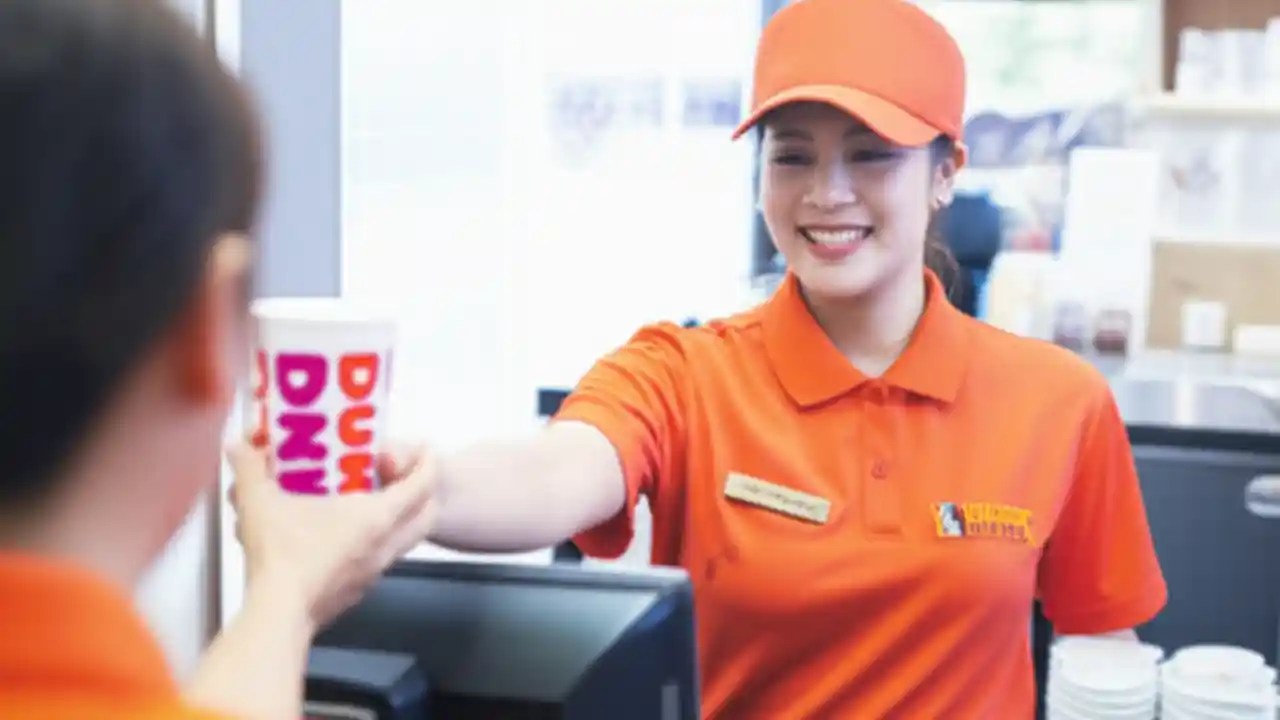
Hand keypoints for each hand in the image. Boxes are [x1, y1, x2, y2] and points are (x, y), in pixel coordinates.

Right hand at [226, 440, 436, 630]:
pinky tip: (347, 538)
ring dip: (400, 520)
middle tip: (406, 475)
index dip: (428, 463)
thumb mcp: (259, 502)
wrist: (278, 615)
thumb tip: (237, 444)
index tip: (426, 449)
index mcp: (375, 517)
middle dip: (424, 493)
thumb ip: (249, 469)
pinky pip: (381, 561)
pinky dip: (376, 545)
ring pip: (405, 541)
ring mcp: (375, 572)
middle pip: (427, 517)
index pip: (422, 486)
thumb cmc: (281, 552)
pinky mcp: (358, 592)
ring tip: (374, 503)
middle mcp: (385, 545)